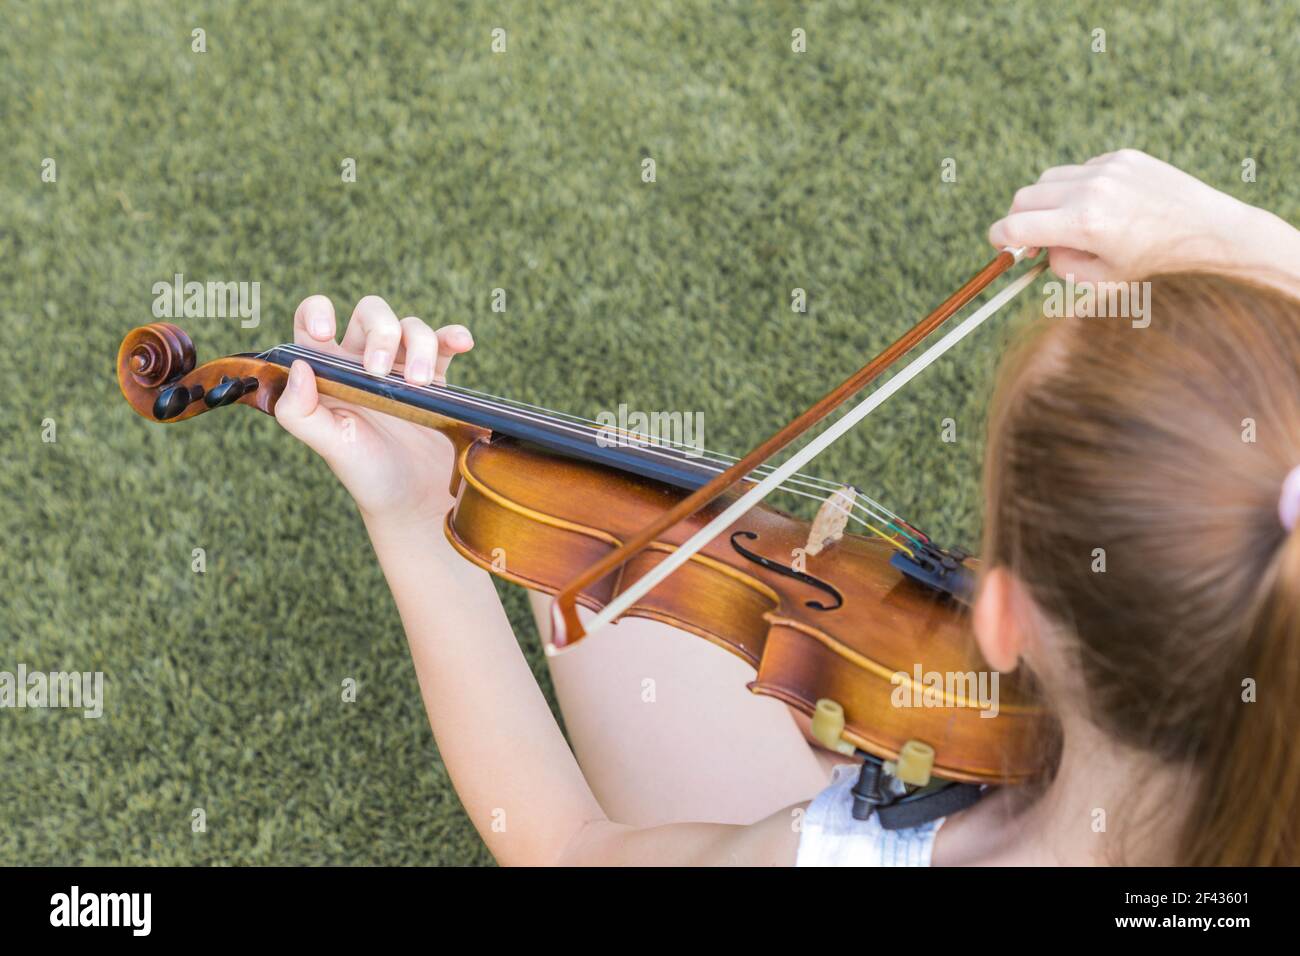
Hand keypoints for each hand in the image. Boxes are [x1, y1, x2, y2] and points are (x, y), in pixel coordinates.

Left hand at [274, 294, 473, 526]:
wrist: (417, 502)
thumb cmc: (367, 474)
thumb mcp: (329, 445)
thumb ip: (301, 411)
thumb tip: (298, 366)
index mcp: (328, 373)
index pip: (311, 322)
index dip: (315, 313)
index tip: (324, 331)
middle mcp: (362, 364)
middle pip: (370, 314)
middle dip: (379, 331)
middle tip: (380, 371)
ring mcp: (400, 369)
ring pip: (409, 326)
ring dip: (418, 344)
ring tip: (419, 383)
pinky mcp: (435, 380)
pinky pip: (445, 342)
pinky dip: (453, 336)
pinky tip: (461, 342)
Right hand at [988, 149, 1250, 281]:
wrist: (1213, 234)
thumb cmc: (1159, 266)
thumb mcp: (1103, 281)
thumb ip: (1062, 266)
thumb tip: (1042, 250)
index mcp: (1083, 223)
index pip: (1015, 227)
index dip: (999, 240)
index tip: (999, 248)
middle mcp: (1092, 189)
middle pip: (1025, 197)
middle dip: (1020, 221)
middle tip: (1031, 243)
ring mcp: (1108, 168)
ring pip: (1049, 179)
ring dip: (1047, 202)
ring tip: (1069, 226)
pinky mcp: (1123, 157)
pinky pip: (1082, 169)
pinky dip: (1078, 188)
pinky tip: (1102, 208)